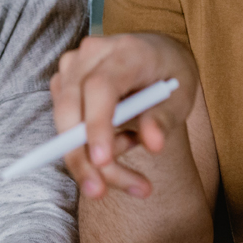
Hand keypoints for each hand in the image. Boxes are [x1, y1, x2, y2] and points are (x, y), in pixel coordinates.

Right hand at [48, 32, 198, 199]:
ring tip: (134, 144)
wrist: (158, 55)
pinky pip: (67, 124)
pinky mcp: (63, 82)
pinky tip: (121, 135)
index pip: (101, 87)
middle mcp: (91, 54)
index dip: (97, 124)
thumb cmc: (169, 76)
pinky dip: (90, 143)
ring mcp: (72, 66)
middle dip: (81, 156)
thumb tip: (153, 144)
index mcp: (125, 51)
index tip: (102, 161)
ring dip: (93, 154)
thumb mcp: (180, 98)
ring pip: (66, 122)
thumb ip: (163, 120)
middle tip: (98, 192)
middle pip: (71, 107)